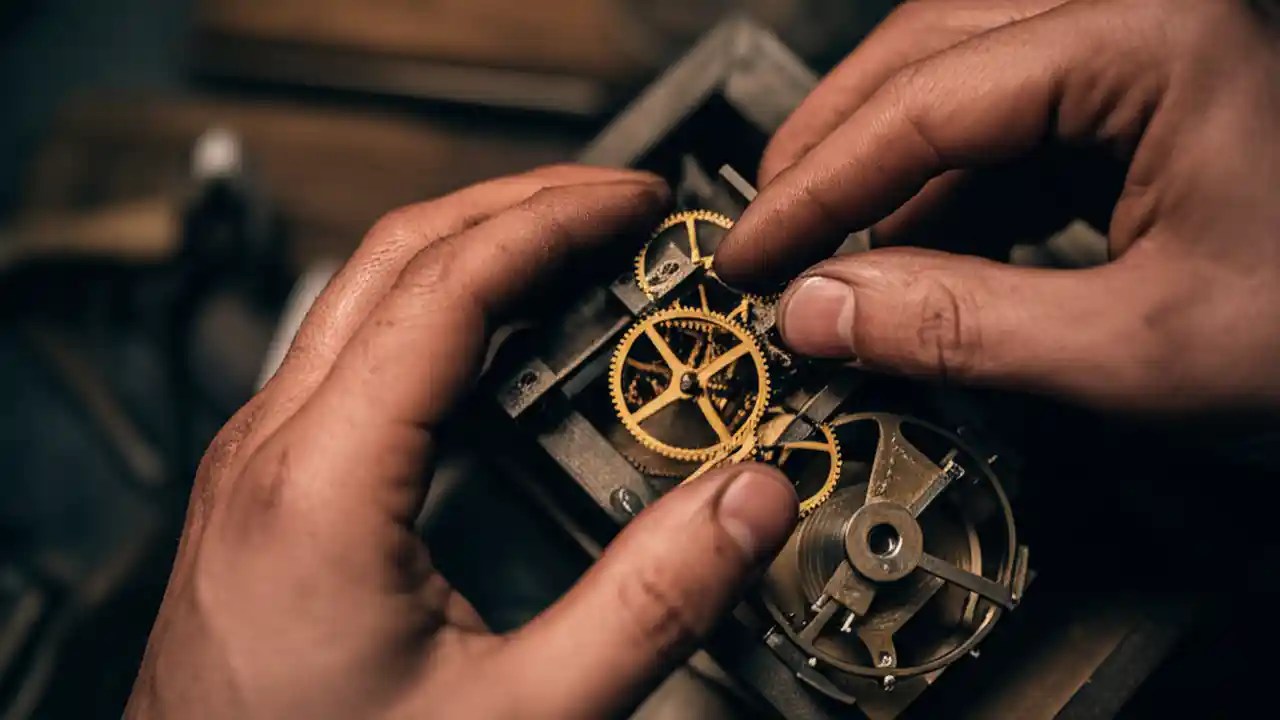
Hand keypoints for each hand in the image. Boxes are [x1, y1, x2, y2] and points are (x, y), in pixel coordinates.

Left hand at [126, 166, 797, 718]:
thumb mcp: (518, 717)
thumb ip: (647, 609)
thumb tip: (744, 506)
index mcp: (320, 486)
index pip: (446, 286)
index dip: (552, 221)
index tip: (632, 203)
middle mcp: (270, 451)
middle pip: (396, 256)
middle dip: (517, 204)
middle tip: (616, 202)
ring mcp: (256, 462)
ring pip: (365, 292)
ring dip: (473, 246)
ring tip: (570, 245)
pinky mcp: (265, 486)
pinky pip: (350, 348)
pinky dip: (437, 308)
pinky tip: (496, 336)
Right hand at [715, 0, 1279, 412]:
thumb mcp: (1141, 351)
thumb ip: (959, 327)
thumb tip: (820, 310)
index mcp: (1155, 33)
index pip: (925, 98)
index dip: (815, 187)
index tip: (748, 255)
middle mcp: (1141, 6)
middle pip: (925, 53)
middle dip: (832, 152)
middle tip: (765, 239)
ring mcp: (1143, 41)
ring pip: (958, 80)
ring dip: (885, 172)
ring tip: (828, 260)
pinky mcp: (1144, 90)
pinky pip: (1011, 120)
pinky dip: (949, 189)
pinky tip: (913, 255)